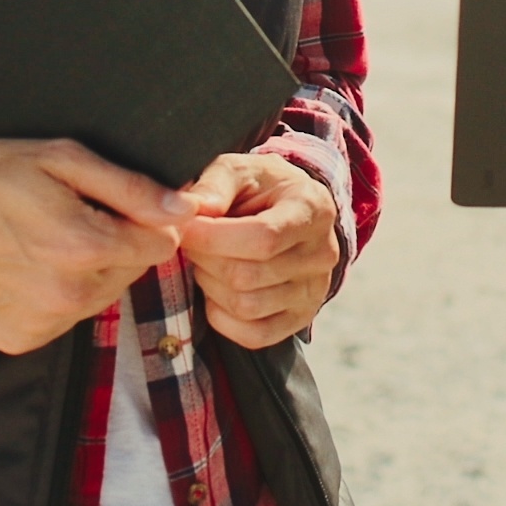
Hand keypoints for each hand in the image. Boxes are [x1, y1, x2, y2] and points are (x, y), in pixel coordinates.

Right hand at [0, 138, 185, 353]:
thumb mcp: (61, 158)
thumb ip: (129, 187)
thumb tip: (183, 210)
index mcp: (85, 246)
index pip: (161, 244)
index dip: (146, 220)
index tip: (119, 206)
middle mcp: (68, 294)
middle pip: (132, 272)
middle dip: (115, 244)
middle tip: (71, 218)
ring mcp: (43, 322)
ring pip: (101, 297)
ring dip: (87, 271)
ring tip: (44, 241)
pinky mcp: (20, 339)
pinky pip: (63, 318)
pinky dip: (55, 295)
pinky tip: (26, 268)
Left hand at [176, 151, 339, 347]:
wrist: (291, 211)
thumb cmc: (259, 188)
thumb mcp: (239, 169)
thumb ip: (214, 184)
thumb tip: (190, 209)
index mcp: (312, 209)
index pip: (263, 238)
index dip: (212, 238)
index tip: (183, 227)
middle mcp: (322, 255)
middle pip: (247, 276)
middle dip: (205, 259)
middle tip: (193, 241)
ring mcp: (314, 292)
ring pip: (246, 306)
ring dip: (211, 284)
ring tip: (208, 260)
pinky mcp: (301, 319)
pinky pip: (253, 335)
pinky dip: (222, 316)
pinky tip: (218, 288)